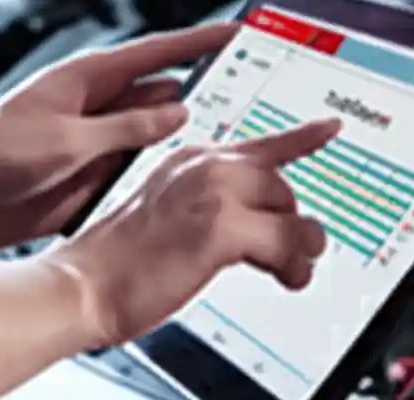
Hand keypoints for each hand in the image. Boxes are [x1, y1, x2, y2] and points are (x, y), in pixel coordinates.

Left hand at [0, 23, 238, 252]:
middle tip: (244, 93)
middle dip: (199, 90)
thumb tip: (177, 112)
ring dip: (177, 135)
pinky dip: (156, 166)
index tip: (237, 30)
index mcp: (86, 78)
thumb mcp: (69, 141)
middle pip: (160, 90)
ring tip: (219, 141)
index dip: (199, 40)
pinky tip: (178, 178)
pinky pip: (133, 161)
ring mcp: (92, 136)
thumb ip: (127, 127)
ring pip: (150, 128)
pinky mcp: (87, 169)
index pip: (156, 51)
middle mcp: (93, 103)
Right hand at [46, 119, 341, 346]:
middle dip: (291, 223)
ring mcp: (212, 191)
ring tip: (291, 273)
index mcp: (190, 160)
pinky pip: (287, 240)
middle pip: (281, 184)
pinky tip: (285, 278)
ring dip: (300, 247)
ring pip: (291, 210)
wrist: (83, 285)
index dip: (302, 137)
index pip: (259, 144)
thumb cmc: (117, 264)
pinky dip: (294, 265)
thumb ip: (212, 209)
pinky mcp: (220, 225)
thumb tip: (263, 231)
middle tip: (291, 257)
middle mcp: (203, 165)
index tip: (330, 128)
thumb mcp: (169, 218)